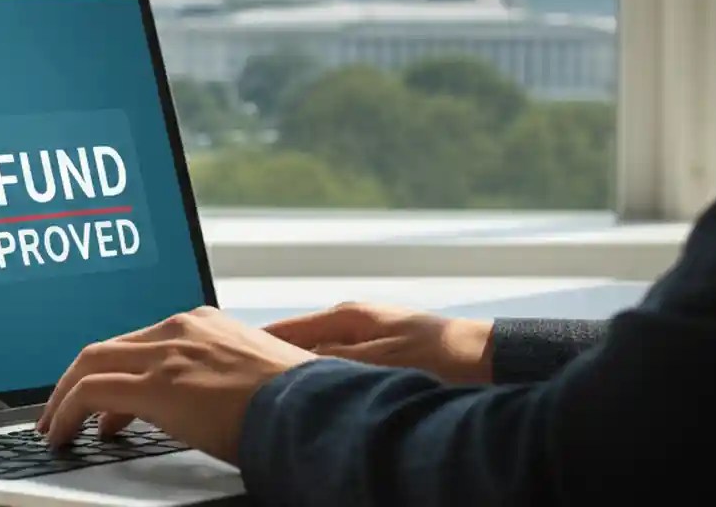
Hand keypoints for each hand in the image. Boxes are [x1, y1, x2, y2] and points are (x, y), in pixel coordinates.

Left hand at [35, 306, 316, 462]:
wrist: (309, 408)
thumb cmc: (295, 400)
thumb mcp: (256, 375)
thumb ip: (224, 378)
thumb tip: (212, 404)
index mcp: (205, 323)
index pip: (142, 339)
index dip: (115, 369)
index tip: (104, 398)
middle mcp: (181, 328)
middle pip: (106, 347)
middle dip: (78, 380)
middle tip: (63, 410)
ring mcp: (167, 353)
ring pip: (90, 364)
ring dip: (65, 397)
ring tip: (56, 427)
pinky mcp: (155, 385)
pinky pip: (90, 393)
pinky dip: (67, 412)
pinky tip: (63, 435)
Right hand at [264, 302, 494, 383]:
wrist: (487, 360)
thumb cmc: (438, 357)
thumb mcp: (376, 360)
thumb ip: (330, 359)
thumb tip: (287, 361)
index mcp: (347, 316)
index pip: (285, 330)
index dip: (254, 344)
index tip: (227, 356)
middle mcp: (353, 322)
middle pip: (297, 344)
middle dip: (271, 361)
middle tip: (243, 381)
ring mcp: (367, 338)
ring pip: (317, 358)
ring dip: (298, 373)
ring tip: (272, 393)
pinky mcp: (381, 356)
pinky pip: (337, 368)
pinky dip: (322, 380)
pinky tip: (317, 398)